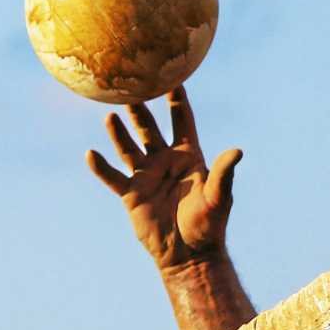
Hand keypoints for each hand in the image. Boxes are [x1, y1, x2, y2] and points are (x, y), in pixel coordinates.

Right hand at [87, 86, 241, 271]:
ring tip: (109, 114)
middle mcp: (165, 160)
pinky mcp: (131, 194)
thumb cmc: (208, 225)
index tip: (171, 75)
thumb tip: (238, 151)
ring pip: (129, 147)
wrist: (188, 255)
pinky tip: (90, 154)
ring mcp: (146, 176)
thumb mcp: (219, 197)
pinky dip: (101, 167)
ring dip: (119, 132)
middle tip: (130, 85)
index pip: (181, 120)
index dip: (177, 99)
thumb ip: (224, 173)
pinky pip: (113, 177)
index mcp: (188, 155)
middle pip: (150, 128)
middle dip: (141, 108)